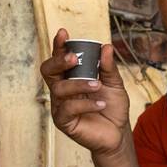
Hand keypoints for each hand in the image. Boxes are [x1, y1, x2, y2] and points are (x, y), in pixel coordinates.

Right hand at [41, 29, 130, 157]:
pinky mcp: (64, 122)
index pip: (59, 59)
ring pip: (59, 89)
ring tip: (97, 86)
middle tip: (73, 58)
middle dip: (58, 61)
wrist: (118, 133)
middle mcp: (62, 90)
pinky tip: (100, 104)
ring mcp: (60, 106)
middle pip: (48, 71)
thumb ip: (108, 68)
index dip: (58, 45)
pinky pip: (67, 109)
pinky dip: (85, 104)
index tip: (63, 33)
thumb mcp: (115, 84)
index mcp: (71, 77)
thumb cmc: (113, 107)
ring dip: (79, 85)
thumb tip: (106, 47)